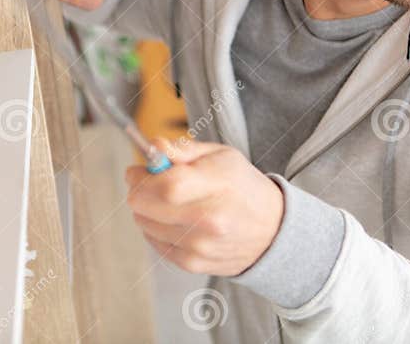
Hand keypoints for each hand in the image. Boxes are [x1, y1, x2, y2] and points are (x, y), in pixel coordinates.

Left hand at [125, 138, 284, 275]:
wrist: (272, 230)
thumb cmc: (242, 187)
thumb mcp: (220, 155)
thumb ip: (183, 149)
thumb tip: (153, 146)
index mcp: (217, 186)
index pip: (164, 185)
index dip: (142, 176)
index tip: (138, 169)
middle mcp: (208, 220)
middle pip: (145, 206)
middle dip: (139, 190)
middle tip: (149, 181)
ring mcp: (199, 246)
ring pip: (144, 224)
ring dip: (147, 209)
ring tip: (168, 201)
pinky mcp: (192, 263)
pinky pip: (154, 242)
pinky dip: (156, 228)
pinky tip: (174, 219)